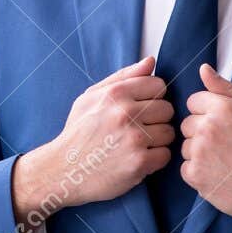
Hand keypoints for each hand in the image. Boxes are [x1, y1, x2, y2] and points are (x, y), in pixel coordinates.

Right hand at [11, 56, 174, 225]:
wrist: (62, 170)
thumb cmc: (78, 133)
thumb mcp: (90, 98)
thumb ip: (122, 77)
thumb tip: (151, 61)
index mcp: (115, 94)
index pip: (158, 85)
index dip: (151, 98)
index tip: (138, 110)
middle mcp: (126, 113)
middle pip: (167, 109)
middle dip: (156, 120)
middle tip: (135, 131)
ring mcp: (134, 138)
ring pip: (169, 132)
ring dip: (156, 141)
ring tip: (135, 146)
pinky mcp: (139, 162)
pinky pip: (166, 155)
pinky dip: (154, 160)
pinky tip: (137, 160)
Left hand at [180, 63, 231, 222]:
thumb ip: (226, 88)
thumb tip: (203, 69)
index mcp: (221, 108)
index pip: (194, 101)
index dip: (207, 111)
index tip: (222, 123)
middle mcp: (206, 128)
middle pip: (187, 123)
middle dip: (201, 131)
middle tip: (225, 144)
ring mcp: (199, 153)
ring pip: (185, 146)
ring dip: (198, 152)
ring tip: (223, 159)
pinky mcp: (194, 175)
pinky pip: (185, 167)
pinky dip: (198, 171)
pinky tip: (218, 172)